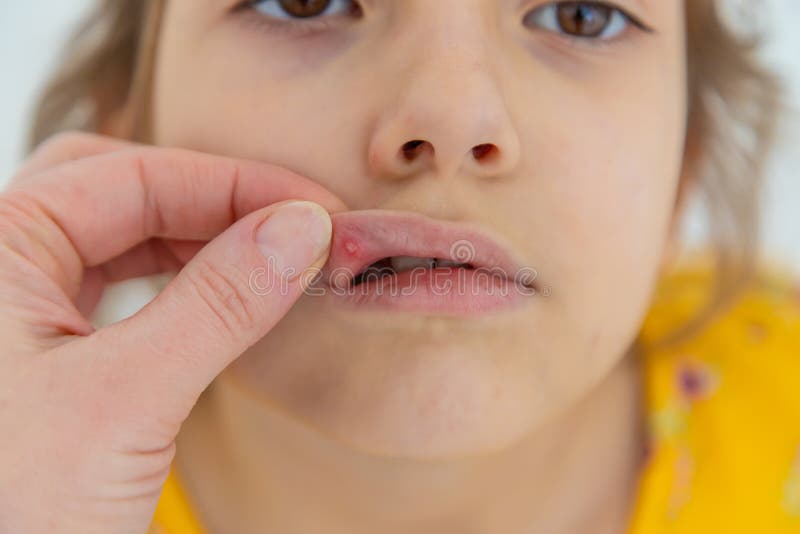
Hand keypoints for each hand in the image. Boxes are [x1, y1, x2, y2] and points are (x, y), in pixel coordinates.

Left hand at [0, 132, 344, 532]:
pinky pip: (121, 288)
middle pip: (121, 190)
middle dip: (212, 199)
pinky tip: (226, 294)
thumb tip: (300, 231)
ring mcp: (21, 312)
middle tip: (291, 222)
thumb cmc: (11, 516)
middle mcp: (0, 267)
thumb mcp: (124, 401)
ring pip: (121, 237)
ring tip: (272, 256)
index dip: (234, 185)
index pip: (132, 177)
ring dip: (202, 240)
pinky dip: (182, 282)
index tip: (312, 208)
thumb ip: (218, 306)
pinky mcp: (51, 356)